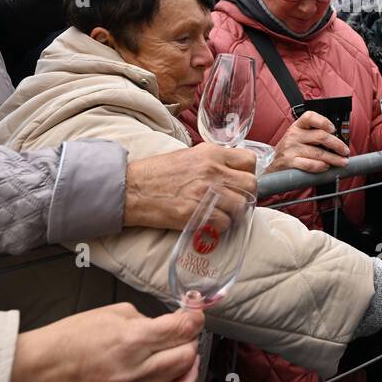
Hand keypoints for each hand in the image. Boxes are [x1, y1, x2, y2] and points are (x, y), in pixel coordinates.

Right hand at [9, 303, 202, 381]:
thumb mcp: (112, 313)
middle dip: (190, 346)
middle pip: (183, 360)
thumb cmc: (70, 339)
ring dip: (186, 381)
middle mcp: (129, 372)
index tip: (195, 319)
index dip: (194, 320)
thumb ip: (145, 319)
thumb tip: (170, 325)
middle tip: (185, 341)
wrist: (37, 368)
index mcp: (130, 340)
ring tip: (183, 370)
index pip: (180, 330)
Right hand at [125, 143, 256, 231]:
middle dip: (247, 195)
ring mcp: (206, 192)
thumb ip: (213, 161)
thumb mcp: (188, 155)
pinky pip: (225, 224)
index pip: (249, 160)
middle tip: (235, 202)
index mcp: (211, 153)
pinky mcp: (196, 213)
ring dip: (234, 214)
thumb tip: (232, 173)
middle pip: (251, 185)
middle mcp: (213, 170)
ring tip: (221, 215)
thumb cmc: (157, 173)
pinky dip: (220, 228)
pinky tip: (210, 224)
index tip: (240, 182)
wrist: (131, 188)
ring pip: (241, 207)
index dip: (248, 173)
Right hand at [269, 111, 349, 174]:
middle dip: (337, 144)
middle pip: (320, 136)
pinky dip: (321, 166)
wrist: (274, 165)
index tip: (333, 129)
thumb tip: (338, 142)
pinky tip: (326, 167)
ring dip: (334, 158)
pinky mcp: (289, 162)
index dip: (324, 121)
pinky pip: (309, 164)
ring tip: (342, 162)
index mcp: (298, 126)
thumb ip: (315, 135)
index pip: (310, 116)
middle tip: (345, 151)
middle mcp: (294, 135)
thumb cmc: (292, 150)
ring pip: (318, 152)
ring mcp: (290, 148)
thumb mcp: (300, 137)